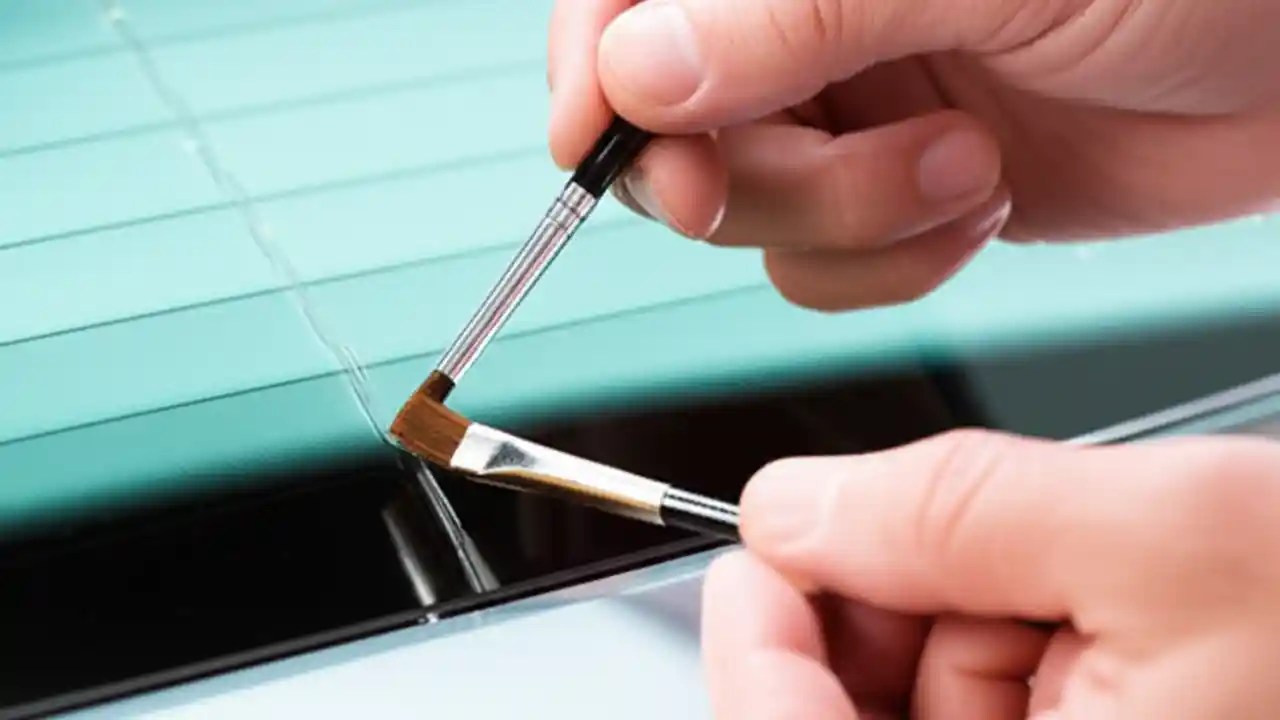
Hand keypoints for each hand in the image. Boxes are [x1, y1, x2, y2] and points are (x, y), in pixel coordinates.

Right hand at [548, 0, 1279, 309]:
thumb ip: (795, 14)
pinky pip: (818, 267)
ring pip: (743, 211)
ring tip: (960, 161)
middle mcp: (803, 21)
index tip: (598, 138)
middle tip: (819, 156)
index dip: (595, 67)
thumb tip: (640, 70)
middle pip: (668, 124)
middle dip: (747, 168)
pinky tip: (973, 203)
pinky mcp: (888, 193)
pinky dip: (886, 264)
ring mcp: (843, 109)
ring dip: (844, 215)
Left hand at [703, 430, 1279, 718]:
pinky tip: (1065, 609)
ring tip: (1058, 573)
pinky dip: (1000, 649)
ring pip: (920, 715)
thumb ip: (957, 508)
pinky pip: (998, 714)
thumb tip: (798, 506)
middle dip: (874, 618)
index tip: (762, 547)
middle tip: (925, 531)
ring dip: (950, 624)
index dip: (759, 641)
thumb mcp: (1175, 534)